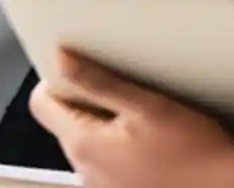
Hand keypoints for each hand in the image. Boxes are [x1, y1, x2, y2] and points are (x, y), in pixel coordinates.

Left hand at [29, 50, 233, 187]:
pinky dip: (121, 149)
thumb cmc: (192, 150)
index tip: (82, 68)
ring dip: (107, 127)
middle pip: (65, 122)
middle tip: (128, 93)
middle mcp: (84, 170)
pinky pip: (106, 163)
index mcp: (83, 144)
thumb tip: (61, 58)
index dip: (58, 80)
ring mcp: (100, 186)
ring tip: (145, 122)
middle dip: (89, 103)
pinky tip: (151, 146)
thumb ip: (99, 81)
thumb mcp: (147, 105)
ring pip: (88, 143)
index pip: (42, 104)